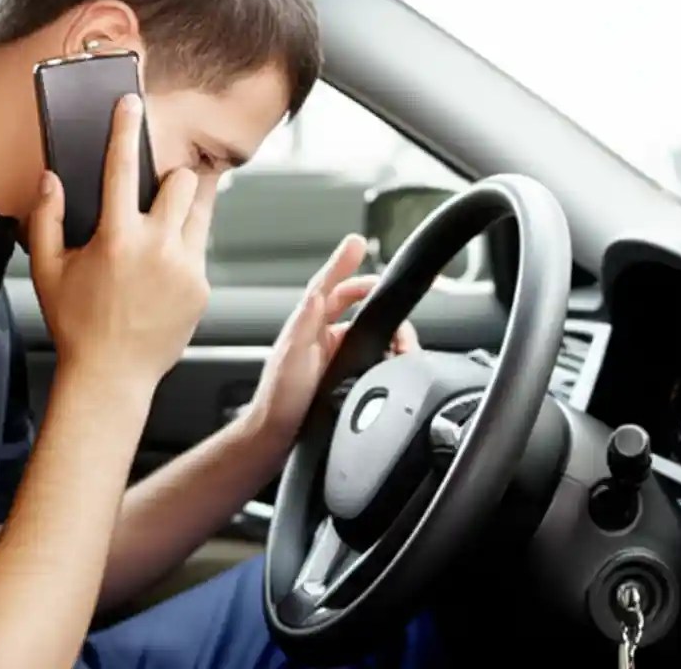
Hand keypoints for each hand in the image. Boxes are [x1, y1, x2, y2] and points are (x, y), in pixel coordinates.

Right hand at [27, 94, 214, 387]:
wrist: (111, 377)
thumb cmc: (75, 324)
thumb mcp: (48, 271)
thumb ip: (45, 219)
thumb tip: (51, 179)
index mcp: (116, 238)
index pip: (121, 167)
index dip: (126, 129)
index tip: (131, 102)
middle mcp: (157, 247)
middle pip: (185, 180)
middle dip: (172, 176)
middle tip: (157, 186)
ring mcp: (185, 267)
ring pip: (203, 210)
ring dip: (187, 206)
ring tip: (165, 221)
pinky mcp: (202, 287)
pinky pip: (200, 249)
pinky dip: (186, 246)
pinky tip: (164, 267)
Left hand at [246, 234, 419, 445]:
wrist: (278, 437)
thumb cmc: (280, 401)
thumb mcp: (291, 359)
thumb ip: (304, 326)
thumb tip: (317, 295)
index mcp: (306, 326)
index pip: (328, 285)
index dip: (343, 263)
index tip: (357, 243)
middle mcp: (319, 335)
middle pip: (353, 303)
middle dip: (377, 299)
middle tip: (397, 304)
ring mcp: (330, 353)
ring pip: (365, 328)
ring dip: (386, 330)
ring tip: (403, 343)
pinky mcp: (340, 372)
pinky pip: (368, 352)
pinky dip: (385, 352)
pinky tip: (396, 361)